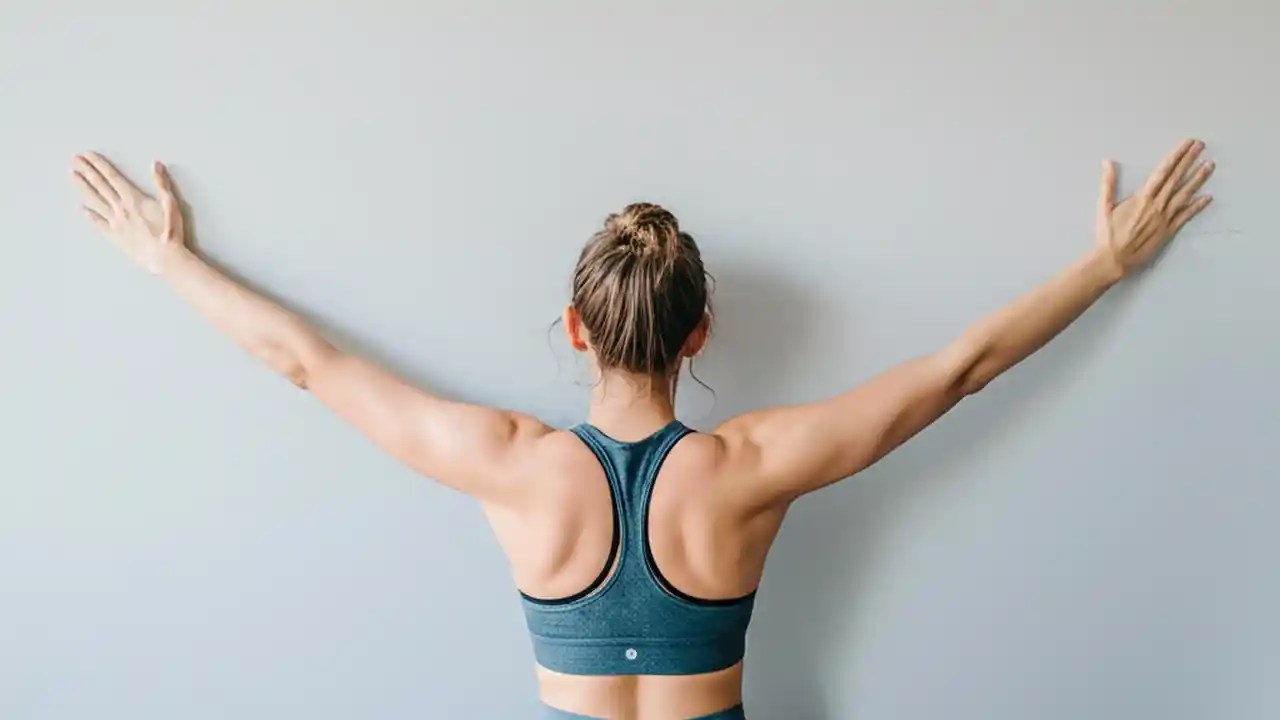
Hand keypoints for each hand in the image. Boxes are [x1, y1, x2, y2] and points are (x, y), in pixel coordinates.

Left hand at [72, 153, 186, 274]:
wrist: (164, 257)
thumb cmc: (170, 232)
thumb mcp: (171, 204)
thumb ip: (162, 183)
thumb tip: (156, 165)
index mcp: (133, 199)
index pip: (112, 177)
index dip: (99, 165)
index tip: (88, 156)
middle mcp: (120, 209)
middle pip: (100, 186)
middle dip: (87, 171)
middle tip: (75, 160)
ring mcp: (115, 223)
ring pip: (95, 201)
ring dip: (83, 187)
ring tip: (73, 176)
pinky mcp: (114, 236)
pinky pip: (98, 223)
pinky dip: (90, 215)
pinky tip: (82, 209)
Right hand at [1095, 138, 1214, 279]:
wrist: (1114, 259)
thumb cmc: (1107, 234)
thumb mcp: (1103, 206)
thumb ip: (1108, 183)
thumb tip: (1108, 162)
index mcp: (1142, 197)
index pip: (1163, 171)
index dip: (1176, 156)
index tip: (1187, 144)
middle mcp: (1157, 205)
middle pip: (1176, 179)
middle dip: (1189, 161)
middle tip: (1201, 146)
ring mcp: (1165, 218)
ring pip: (1185, 195)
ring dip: (1198, 179)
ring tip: (1210, 165)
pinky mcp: (1168, 231)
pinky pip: (1186, 216)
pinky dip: (1197, 206)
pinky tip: (1207, 197)